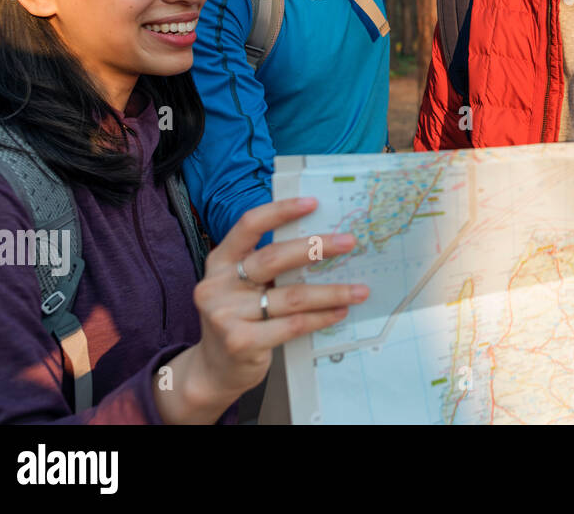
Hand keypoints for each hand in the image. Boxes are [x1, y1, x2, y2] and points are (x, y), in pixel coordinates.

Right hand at [179, 197, 368, 417]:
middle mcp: (217, 284)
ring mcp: (226, 314)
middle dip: (316, 248)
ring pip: (291, 296)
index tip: (313, 203)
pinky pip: (293, 324)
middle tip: (349, 242)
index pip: (249, 225)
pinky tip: (339, 312)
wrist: (214, 369)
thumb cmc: (239, 318)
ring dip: (331, 292)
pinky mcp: (241, 342)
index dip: (280, 211)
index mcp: (220, 261)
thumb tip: (323, 244)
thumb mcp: (243, 286)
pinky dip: (321, 318)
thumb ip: (269, 267)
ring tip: (359, 290)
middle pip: (274, 258)